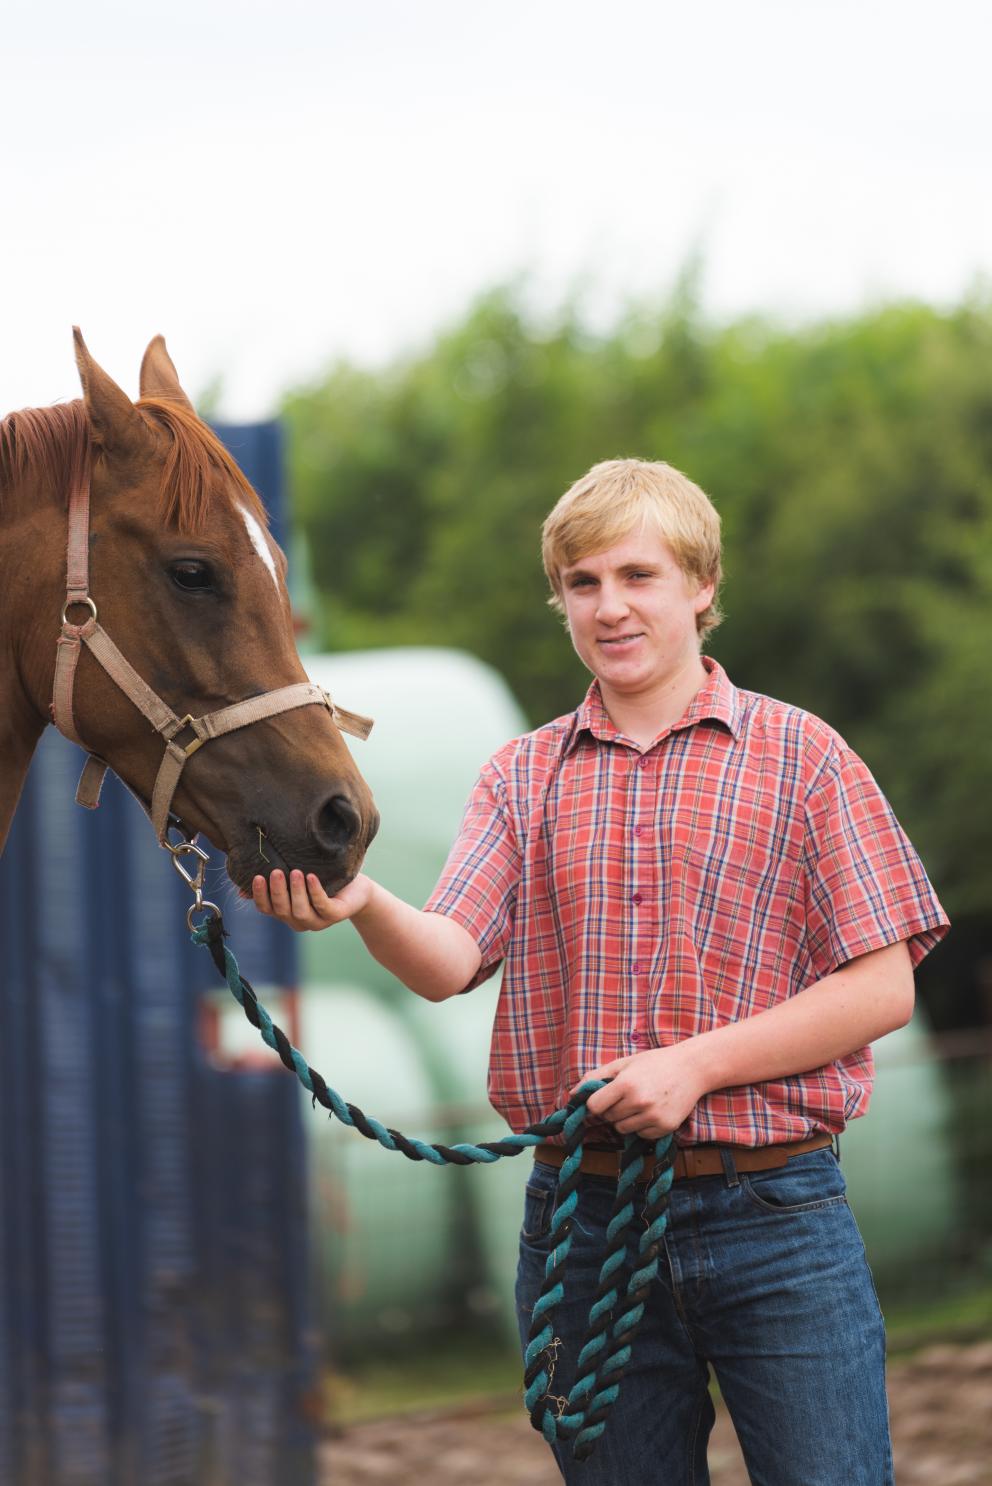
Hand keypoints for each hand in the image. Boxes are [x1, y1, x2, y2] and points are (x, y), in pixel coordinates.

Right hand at [251, 868, 373, 932]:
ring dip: (296, 892)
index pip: (267, 908)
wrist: (357, 889)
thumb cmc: (323, 881)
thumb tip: (240, 890)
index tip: (257, 877)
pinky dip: (315, 892)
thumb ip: (272, 883)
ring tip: (295, 872)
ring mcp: (317, 921)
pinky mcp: (334, 915)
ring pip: (300, 911)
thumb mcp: (296, 880)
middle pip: (282, 910)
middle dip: (277, 891)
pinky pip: (322, 906)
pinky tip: (311, 877)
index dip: (260, 895)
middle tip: (276, 872)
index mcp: (287, 912)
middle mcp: (299, 920)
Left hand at [574, 1043, 709, 1139]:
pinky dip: (642, 1126)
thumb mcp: (624, 1063)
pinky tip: (652, 1110)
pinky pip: (641, 1135)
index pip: (594, 1106)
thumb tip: (571, 1094)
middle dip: (611, 1109)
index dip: (595, 1104)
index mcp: (625, 1084)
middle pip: (608, 1118)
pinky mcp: (665, 1128)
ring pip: (623, 1129)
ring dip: (625, 1119)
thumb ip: (596, 1077)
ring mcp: (653, 1117)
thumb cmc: (654, 1063)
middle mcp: (639, 1102)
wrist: (692, 1069)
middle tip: (626, 1096)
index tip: (601, 1099)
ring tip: (639, 1102)